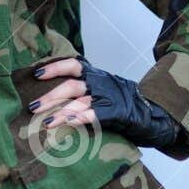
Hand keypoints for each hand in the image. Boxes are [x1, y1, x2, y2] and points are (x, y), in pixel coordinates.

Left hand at [28, 57, 188, 154]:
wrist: (155, 113)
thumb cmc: (124, 104)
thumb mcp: (103, 91)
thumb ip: (84, 92)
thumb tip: (55, 100)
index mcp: (97, 76)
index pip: (73, 64)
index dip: (55, 67)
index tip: (37, 73)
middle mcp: (101, 83)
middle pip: (72, 85)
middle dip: (50, 96)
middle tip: (33, 107)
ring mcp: (109, 97)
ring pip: (81, 101)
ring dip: (60, 111)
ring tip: (45, 122)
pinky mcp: (118, 112)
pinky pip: (96, 114)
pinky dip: (82, 117)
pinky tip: (69, 123)